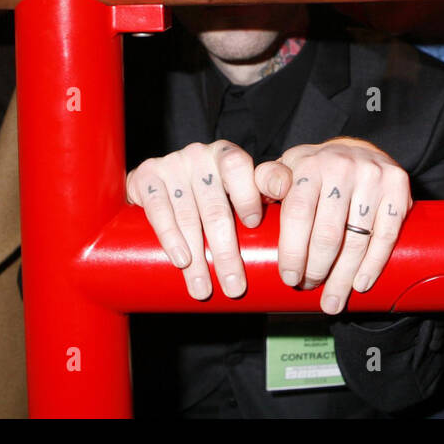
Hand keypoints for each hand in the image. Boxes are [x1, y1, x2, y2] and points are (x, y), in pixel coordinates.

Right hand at [126, 140, 284, 300]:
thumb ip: (267, 192)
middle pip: (215, 206)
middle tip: (234, 287)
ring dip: (197, 259)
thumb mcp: (238, 189)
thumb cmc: (209, 192)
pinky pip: (158, 209)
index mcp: (226, 155)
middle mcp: (198, 155)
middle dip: (226, 252)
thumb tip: (297, 218)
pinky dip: (170, 238)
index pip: (239, 167)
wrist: (155, 181)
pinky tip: (181, 260)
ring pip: (188, 216)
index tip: (253, 224)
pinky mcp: (146, 177)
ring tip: (204, 289)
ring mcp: (171, 165)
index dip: (246, 194)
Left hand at [264, 138, 412, 314]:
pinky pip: (386, 235)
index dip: (292, 250)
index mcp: (310, 165)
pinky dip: (373, 264)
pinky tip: (360, 283)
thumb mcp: (287, 168)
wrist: (360, 150)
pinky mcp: (398, 188)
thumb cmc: (316, 169)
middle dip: (316, 269)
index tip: (289, 277)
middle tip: (308, 288)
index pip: (298, 214)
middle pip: (327, 233)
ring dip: (342, 277)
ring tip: (332, 301)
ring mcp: (373, 177)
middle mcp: (342, 168)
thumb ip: (268, 181)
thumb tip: (255, 203)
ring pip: (356, 240)